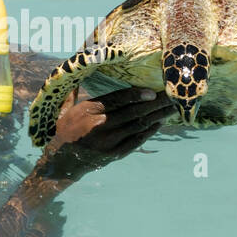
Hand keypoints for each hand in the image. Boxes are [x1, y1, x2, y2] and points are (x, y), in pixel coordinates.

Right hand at [40, 87, 172, 180]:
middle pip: (133, 112)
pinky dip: (149, 131)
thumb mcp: (65, 110)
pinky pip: (137, 140)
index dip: (136, 95)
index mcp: (89, 110)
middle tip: (172, 97)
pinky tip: (159, 123)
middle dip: (155, 104)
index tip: (153, 91)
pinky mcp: (115, 153)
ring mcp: (109, 141)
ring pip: (138, 125)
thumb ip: (75, 92)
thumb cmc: (66, 131)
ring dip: (158, 116)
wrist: (64, 162)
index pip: (117, 100)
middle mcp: (100, 125)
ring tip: (172, 109)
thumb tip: (78, 73)